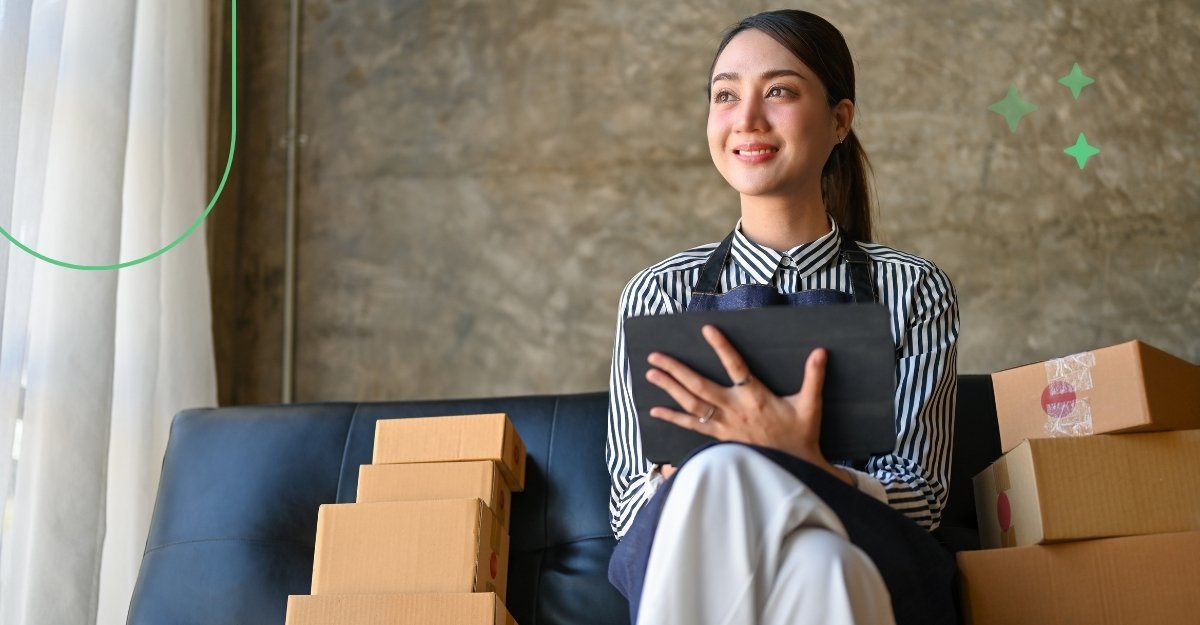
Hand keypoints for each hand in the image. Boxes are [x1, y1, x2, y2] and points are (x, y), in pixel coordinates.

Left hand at [646, 325, 850, 484]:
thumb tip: (820, 351)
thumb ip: (813, 377)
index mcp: (756, 398)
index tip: (707, 329)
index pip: (736, 366)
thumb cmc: (801, 438)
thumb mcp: (811, 406)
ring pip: (691, 404)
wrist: (793, 472)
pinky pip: (691, 427)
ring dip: (670, 388)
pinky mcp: (718, 439)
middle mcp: (735, 410)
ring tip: (651, 374)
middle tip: (655, 356)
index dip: (722, 347)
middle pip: (700, 386)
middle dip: (676, 370)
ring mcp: (724, 426)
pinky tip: (655, 411)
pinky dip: (672, 418)